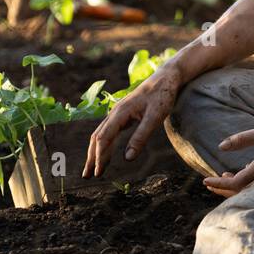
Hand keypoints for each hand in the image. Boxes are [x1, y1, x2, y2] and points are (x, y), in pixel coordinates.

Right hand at [82, 63, 184, 178]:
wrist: (166, 78)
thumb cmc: (162, 95)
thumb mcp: (155, 117)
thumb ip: (141, 136)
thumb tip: (128, 158)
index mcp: (120, 113)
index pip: (104, 138)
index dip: (99, 156)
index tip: (97, 172)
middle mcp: (115, 113)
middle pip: (97, 137)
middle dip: (91, 157)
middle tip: (87, 176)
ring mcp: (118, 114)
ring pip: (101, 135)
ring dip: (96, 152)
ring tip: (92, 169)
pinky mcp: (124, 115)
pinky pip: (110, 132)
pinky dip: (105, 145)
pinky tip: (106, 155)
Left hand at [202, 117, 253, 197]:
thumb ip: (244, 139)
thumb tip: (222, 146)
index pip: (235, 183)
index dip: (218, 184)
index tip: (205, 181)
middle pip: (241, 190)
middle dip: (223, 188)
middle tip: (208, 183)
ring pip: (250, 187)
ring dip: (234, 184)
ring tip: (222, 177)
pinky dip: (246, 179)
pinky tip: (244, 169)